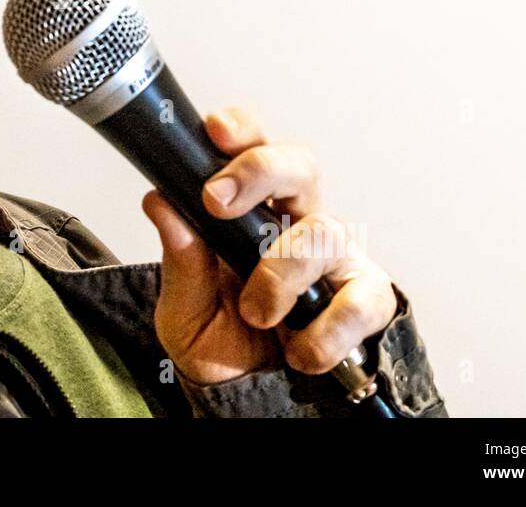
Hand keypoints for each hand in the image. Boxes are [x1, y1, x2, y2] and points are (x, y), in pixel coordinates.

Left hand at [141, 106, 397, 386]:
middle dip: (261, 171)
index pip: (252, 146)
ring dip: (282, 271)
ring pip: (325, 229)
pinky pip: (363, 297)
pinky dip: (329, 328)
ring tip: (255, 312)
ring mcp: (334, 257)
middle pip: (300, 164)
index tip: (213, 132)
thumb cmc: (221, 339)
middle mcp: (296, 219)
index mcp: (249, 208)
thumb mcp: (184, 309)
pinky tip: (299, 349)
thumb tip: (161, 203)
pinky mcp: (365, 298)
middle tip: (217, 202)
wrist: (252, 396)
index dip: (240, 129)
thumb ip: (180, 261)